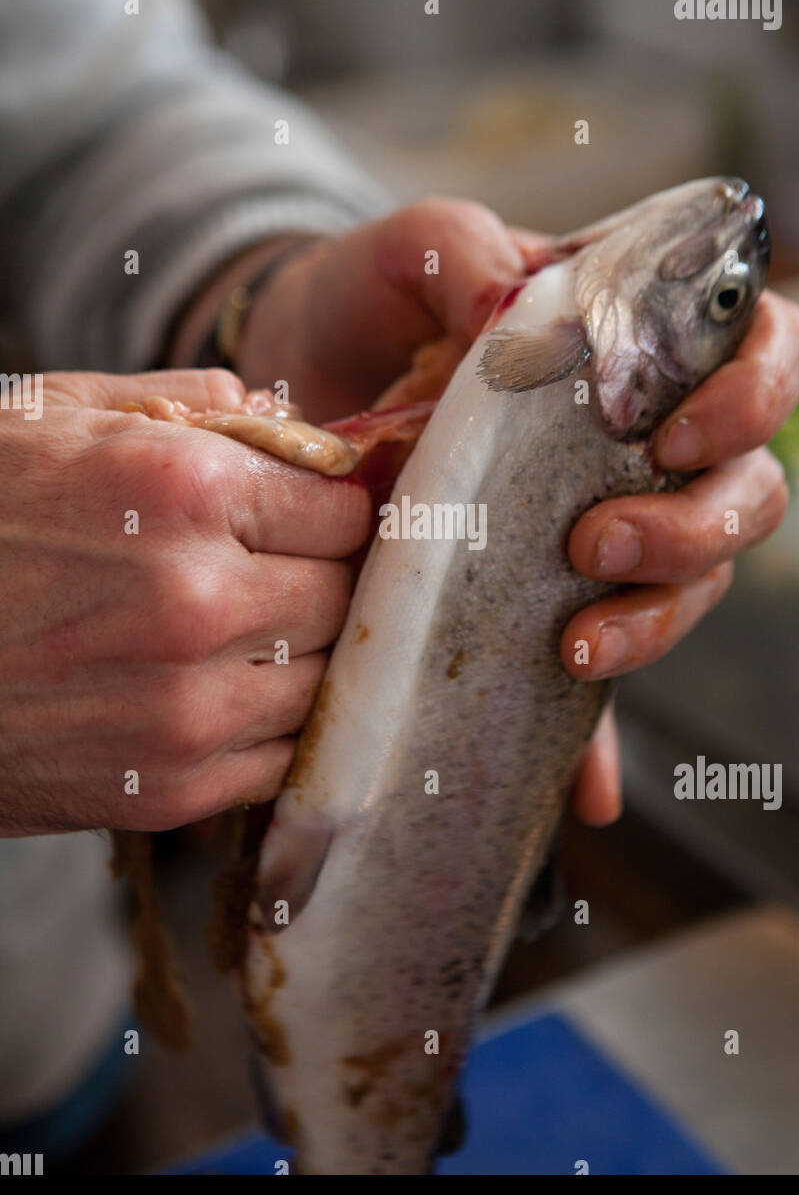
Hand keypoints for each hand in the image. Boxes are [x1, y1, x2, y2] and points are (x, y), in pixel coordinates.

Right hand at [0, 369, 368, 835]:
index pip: (345, 510)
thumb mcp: (57, 417)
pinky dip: (266, 727)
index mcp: (184, 487)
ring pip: (325, 681)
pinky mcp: (170, 790)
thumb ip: (194, 404)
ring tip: (235, 634)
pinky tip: (212, 692)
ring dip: (296, 657)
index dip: (330, 511)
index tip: (308, 518)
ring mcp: (187, 707)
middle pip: (344, 596)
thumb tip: (298, 425)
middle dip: (317, 580)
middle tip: (272, 572)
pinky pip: (284, 758)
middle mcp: (199, 598)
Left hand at [173, 202, 798, 830]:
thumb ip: (462, 251)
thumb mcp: (406, 252)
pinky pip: (600, 673)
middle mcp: (642, 439)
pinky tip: (591, 791)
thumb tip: (511, 312)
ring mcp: (601, 520)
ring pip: (696, 584)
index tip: (668, 435)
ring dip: (657, 620)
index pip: (764, 349)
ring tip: (573, 642)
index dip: (753, 394)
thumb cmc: (367, 301)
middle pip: (749, 488)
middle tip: (595, 541)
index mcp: (639, 338)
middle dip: (699, 529)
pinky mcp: (544, 595)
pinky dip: (603, 738)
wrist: (295, 378)